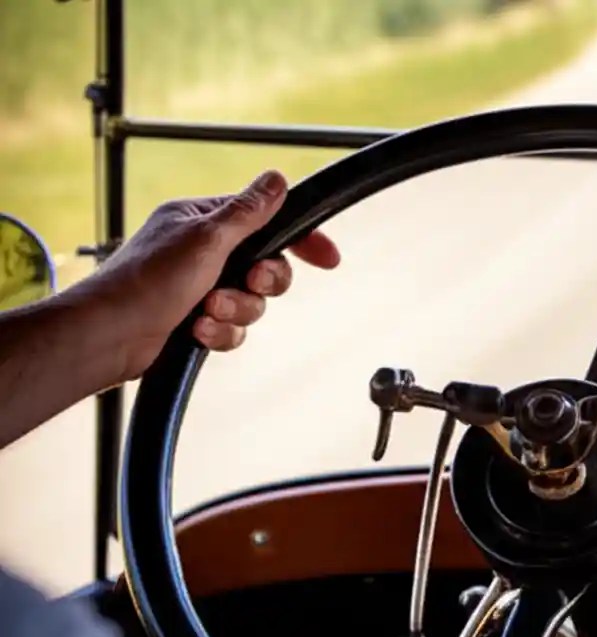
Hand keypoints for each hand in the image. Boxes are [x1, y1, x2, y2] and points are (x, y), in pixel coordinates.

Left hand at [79, 170, 339, 380]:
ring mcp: (199, 287)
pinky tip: (198, 331)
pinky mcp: (196, 321)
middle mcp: (202, 251)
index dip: (300, 239)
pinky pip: (234, 328)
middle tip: (253, 281)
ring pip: (252, 302)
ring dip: (237, 310)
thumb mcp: (207, 238)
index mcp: (202, 220)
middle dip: (264, 281)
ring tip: (208, 311)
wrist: (107, 336)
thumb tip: (277, 179)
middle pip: (267, 265)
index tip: (327, 258)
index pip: (265, 220)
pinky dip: (221, 332)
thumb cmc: (146, 281)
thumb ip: (248, 211)